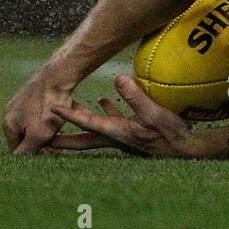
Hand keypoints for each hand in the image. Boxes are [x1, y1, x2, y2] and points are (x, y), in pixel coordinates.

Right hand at [3, 68, 75, 154]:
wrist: (58, 74)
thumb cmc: (48, 106)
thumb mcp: (38, 135)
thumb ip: (26, 151)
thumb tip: (16, 160)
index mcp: (7, 125)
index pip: (16, 150)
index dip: (33, 155)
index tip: (50, 151)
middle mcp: (11, 113)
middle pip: (26, 137)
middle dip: (41, 140)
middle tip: (57, 138)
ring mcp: (21, 101)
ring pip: (35, 124)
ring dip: (48, 129)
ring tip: (60, 125)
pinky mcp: (34, 92)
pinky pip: (41, 111)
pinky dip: (51, 116)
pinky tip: (62, 114)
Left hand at [49, 75, 196, 157]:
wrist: (184, 149)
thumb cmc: (170, 133)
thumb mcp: (153, 112)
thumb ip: (135, 96)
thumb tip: (118, 79)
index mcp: (117, 132)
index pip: (87, 122)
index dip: (69, 115)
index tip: (51, 109)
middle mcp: (116, 135)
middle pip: (83, 136)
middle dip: (64, 136)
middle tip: (44, 136)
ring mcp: (124, 135)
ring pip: (96, 129)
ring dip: (82, 122)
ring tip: (70, 112)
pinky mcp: (133, 131)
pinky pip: (113, 120)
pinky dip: (106, 110)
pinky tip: (104, 100)